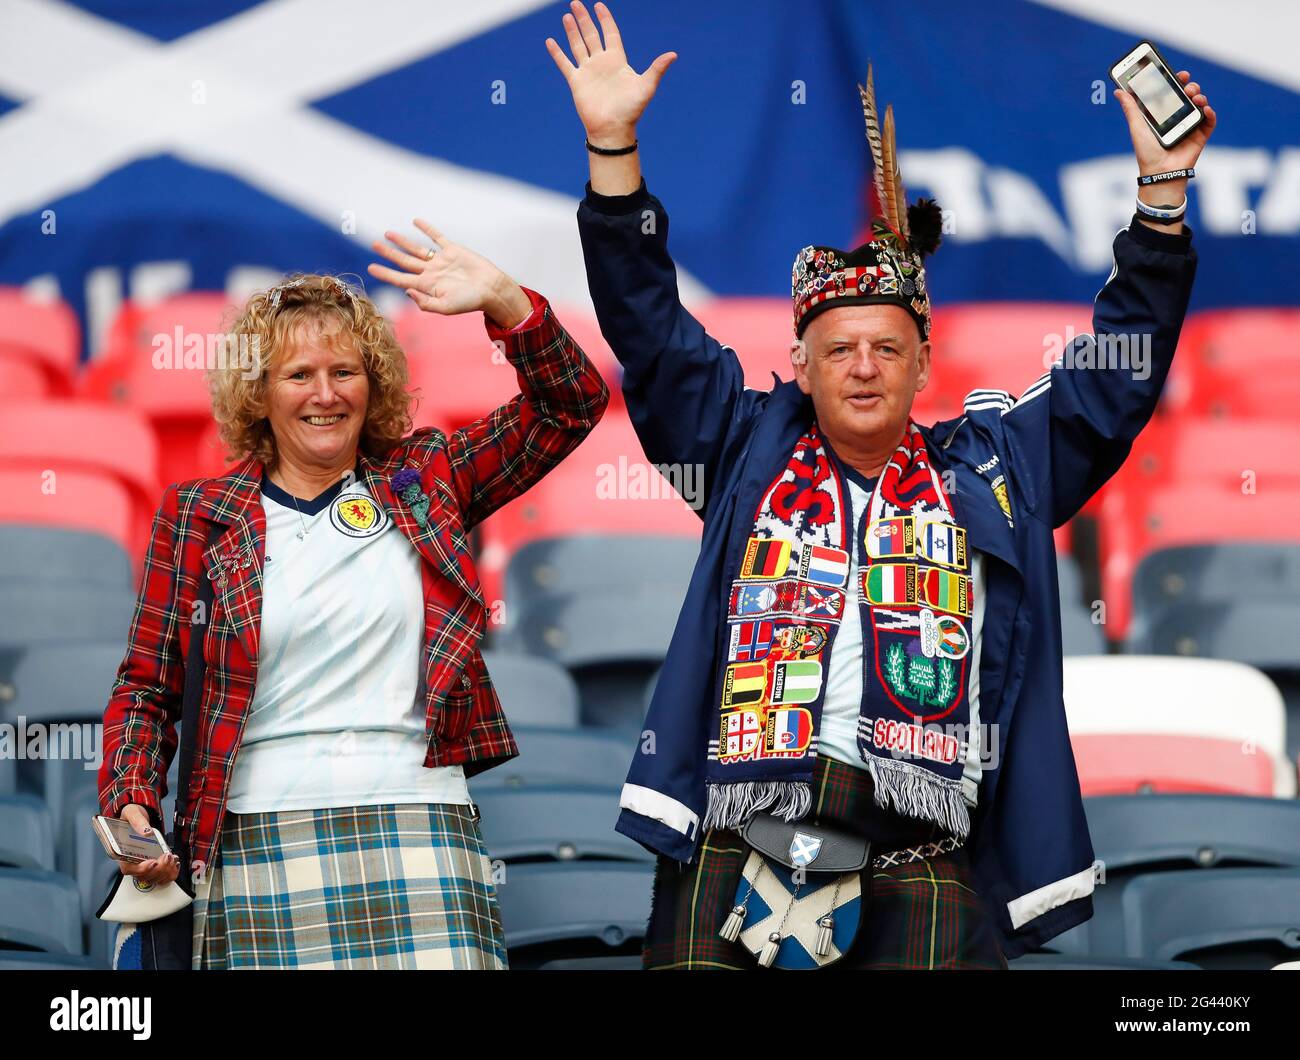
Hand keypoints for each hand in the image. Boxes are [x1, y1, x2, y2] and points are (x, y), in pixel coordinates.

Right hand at [117, 804, 179, 885]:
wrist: (140, 816)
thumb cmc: (132, 816)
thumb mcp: (132, 813)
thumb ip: (138, 821)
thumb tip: (146, 831)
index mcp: (122, 852)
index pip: (128, 869)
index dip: (141, 869)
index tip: (153, 862)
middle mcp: (132, 861)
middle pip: (143, 876)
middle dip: (157, 869)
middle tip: (167, 857)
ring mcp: (143, 864)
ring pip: (153, 878)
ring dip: (165, 872)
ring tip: (172, 858)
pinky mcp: (153, 864)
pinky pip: (160, 876)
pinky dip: (169, 873)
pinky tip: (174, 864)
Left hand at [368, 221, 525, 322]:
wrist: (492, 289)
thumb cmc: (470, 302)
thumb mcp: (446, 307)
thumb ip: (425, 303)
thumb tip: (407, 291)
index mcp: (428, 286)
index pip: (401, 279)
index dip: (385, 273)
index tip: (370, 268)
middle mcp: (431, 273)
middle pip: (404, 261)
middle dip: (388, 254)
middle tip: (374, 245)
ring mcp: (441, 261)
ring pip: (416, 249)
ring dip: (402, 242)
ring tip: (388, 234)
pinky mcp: (452, 250)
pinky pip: (436, 237)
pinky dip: (426, 229)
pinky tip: (415, 221)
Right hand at [545, 1, 675, 144]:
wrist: (613, 129)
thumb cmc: (631, 110)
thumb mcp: (646, 86)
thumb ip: (657, 69)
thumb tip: (673, 55)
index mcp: (617, 60)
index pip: (610, 34)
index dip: (605, 19)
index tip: (599, 5)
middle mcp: (602, 63)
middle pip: (592, 35)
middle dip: (585, 19)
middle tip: (576, 2)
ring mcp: (588, 72)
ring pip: (578, 46)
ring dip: (572, 31)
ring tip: (567, 16)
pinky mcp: (577, 82)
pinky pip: (565, 63)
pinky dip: (557, 53)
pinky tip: (550, 41)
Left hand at [1113, 68, 1215, 175]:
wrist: (1159, 174)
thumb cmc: (1146, 152)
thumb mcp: (1137, 127)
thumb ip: (1130, 108)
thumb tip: (1118, 91)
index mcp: (1163, 114)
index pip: (1171, 92)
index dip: (1175, 81)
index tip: (1176, 73)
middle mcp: (1178, 117)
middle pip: (1187, 95)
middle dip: (1189, 86)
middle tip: (1186, 83)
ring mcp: (1190, 126)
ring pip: (1200, 104)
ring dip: (1200, 96)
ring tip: (1195, 97)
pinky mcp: (1200, 136)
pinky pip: (1210, 121)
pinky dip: (1210, 113)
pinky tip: (1205, 109)